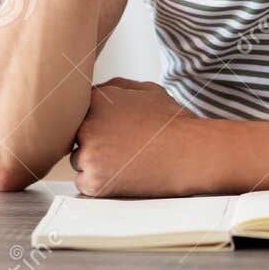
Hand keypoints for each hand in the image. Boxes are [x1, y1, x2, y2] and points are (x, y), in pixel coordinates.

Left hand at [71, 78, 200, 197]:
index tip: (115, 129)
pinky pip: (84, 182)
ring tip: (126, 160)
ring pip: (80, 160)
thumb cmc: (173, 123)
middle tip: (122, 146)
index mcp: (96, 100)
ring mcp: (89, 155)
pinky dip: (99, 182)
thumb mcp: (148, 91)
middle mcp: (86, 126)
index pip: (80, 110)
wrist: (190, 155)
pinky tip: (122, 175)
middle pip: (77, 136)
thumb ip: (117, 87)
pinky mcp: (94, 182)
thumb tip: (96, 90)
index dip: (99, 121)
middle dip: (95, 140)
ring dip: (95, 162)